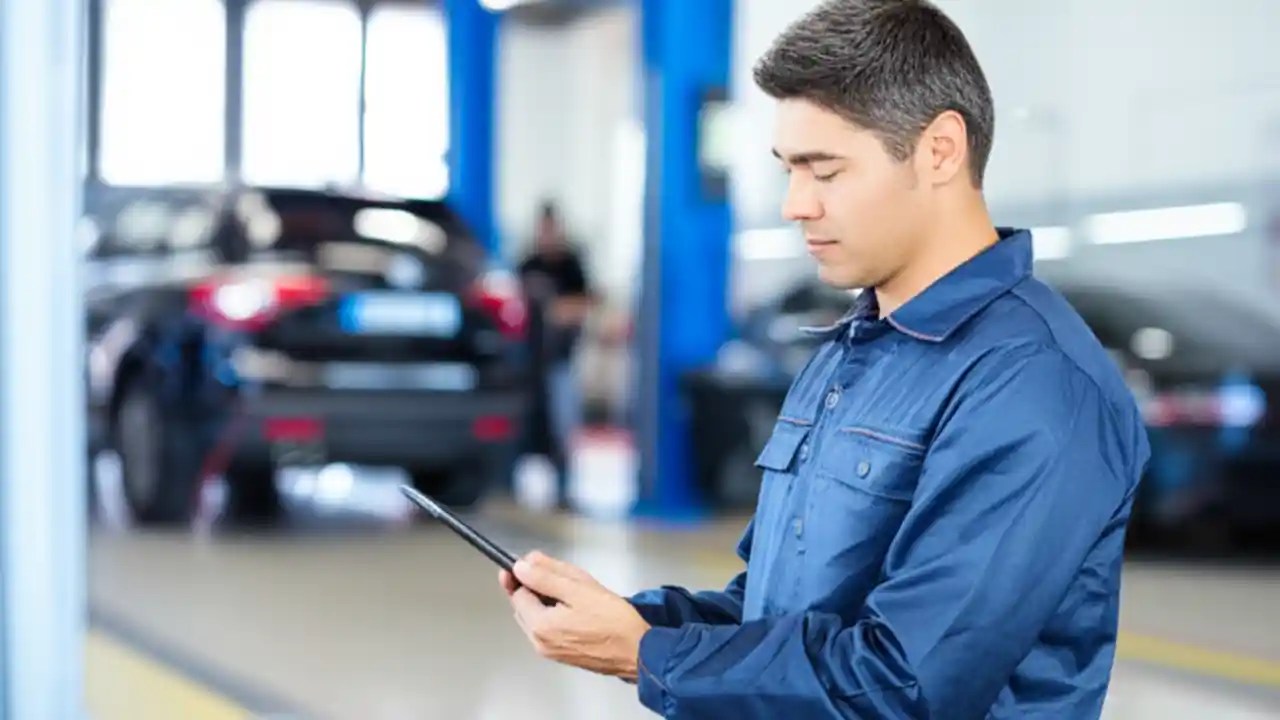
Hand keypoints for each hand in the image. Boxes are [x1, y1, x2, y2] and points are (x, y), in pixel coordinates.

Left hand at [497, 551, 649, 680]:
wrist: (638, 651)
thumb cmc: (614, 622)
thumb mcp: (579, 589)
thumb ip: (546, 576)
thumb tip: (522, 566)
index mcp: (540, 626)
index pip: (516, 593)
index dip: (523, 574)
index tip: (528, 563)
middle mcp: (541, 642)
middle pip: (525, 606)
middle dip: (537, 587)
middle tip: (559, 575)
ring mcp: (552, 650)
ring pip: (538, 616)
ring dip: (548, 600)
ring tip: (574, 592)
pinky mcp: (564, 653)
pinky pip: (551, 628)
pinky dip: (557, 613)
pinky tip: (578, 607)